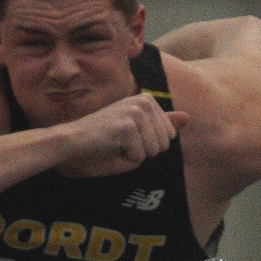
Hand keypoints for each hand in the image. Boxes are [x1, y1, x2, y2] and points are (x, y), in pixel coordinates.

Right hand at [59, 93, 188, 177]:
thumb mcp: (138, 131)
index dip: (149, 145)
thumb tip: (187, 117)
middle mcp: (144, 102)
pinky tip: (110, 147)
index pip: (169, 136)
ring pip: (153, 152)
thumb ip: (163, 124)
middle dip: (143, 152)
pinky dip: (124, 159)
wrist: (73, 141)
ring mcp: (135, 113)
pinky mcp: (126, 127)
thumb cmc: (104, 139)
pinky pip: (139, 157)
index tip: (129, 138)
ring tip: (116, 144)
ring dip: (134, 156)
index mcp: (148, 101)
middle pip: (164, 144)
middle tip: (121, 143)